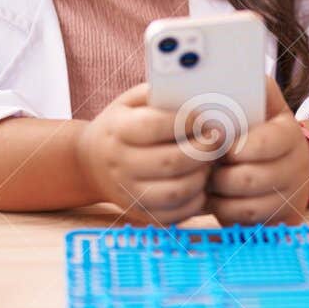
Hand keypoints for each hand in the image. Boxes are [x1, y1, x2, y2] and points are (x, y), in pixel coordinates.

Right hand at [77, 84, 215, 224]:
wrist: (91, 163)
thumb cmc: (122, 125)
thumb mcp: (131, 101)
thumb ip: (160, 95)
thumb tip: (197, 92)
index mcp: (117, 130)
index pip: (153, 126)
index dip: (185, 121)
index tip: (203, 117)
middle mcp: (120, 164)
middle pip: (170, 162)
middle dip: (203, 149)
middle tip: (217, 139)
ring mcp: (129, 193)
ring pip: (176, 191)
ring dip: (203, 175)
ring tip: (211, 161)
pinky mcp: (141, 214)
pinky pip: (177, 214)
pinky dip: (196, 199)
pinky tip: (201, 182)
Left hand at [206, 77, 308, 225]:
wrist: (290, 165)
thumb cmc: (261, 129)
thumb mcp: (263, 102)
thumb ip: (249, 87)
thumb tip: (225, 74)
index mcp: (289, 133)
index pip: (265, 143)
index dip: (236, 147)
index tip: (220, 145)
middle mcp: (295, 168)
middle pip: (247, 179)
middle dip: (218, 174)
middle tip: (206, 166)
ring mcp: (289, 198)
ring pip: (241, 206)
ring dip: (217, 194)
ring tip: (209, 180)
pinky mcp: (279, 222)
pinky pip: (242, 224)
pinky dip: (223, 212)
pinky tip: (219, 198)